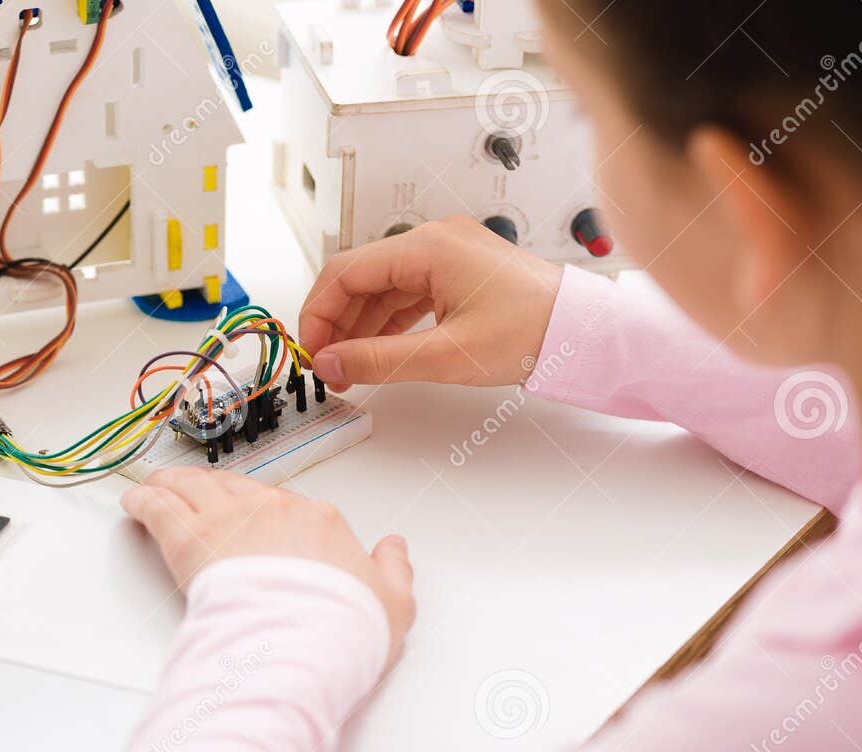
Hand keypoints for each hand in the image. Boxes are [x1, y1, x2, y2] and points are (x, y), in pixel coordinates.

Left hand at [121, 468, 415, 655]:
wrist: (303, 642)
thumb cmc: (342, 628)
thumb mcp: (392, 603)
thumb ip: (393, 570)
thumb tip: (395, 547)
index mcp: (318, 521)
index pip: (284, 507)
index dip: (263, 514)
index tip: (252, 521)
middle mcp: (271, 509)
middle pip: (234, 488)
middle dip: (212, 489)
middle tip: (193, 491)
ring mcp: (227, 519)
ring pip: (193, 487)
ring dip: (173, 483)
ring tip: (158, 485)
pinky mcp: (190, 539)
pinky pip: (160, 507)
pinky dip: (144, 500)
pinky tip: (133, 502)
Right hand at [299, 216, 565, 388]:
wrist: (583, 333)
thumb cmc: (532, 331)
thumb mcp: (445, 354)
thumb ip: (377, 360)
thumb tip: (330, 364)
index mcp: (428, 247)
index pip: (345, 271)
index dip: (318, 313)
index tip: (310, 351)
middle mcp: (434, 241)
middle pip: (359, 277)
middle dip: (335, 321)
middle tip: (326, 365)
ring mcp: (446, 255)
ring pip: (381, 287)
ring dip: (358, 325)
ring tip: (348, 367)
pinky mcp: (458, 273)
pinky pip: (405, 293)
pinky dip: (385, 322)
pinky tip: (376, 351)